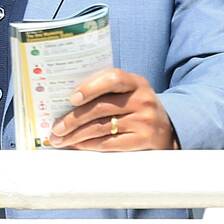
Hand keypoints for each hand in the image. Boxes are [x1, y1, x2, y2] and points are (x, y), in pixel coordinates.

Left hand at [49, 68, 178, 149]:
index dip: (90, 87)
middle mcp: (142, 100)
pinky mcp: (144, 140)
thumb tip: (63, 100)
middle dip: (72, 119)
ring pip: (101, 127)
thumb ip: (103, 89)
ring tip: (59, 139)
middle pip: (100, 107)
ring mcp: (145, 121)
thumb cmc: (135, 107)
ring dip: (75, 135)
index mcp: (136, 82)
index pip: (113, 78)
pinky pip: (109, 143)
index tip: (71, 98)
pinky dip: (89, 144)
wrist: (168, 129)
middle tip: (55, 128)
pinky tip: (77, 144)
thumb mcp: (128, 92)